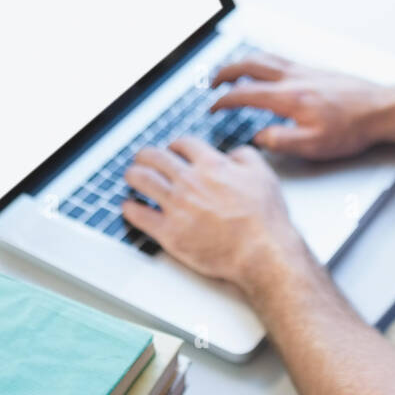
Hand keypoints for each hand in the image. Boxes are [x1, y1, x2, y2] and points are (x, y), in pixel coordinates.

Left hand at [122, 135, 299, 288]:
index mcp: (211, 164)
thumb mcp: (263, 174)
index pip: (182, 144)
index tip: (173, 150)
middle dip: (146, 156)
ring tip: (132, 176)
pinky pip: (138, 215)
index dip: (175, 145)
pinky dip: (129, 208)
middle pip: (154, 157)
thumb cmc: (265, 218)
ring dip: (133, 175)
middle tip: (143, 159)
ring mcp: (176, 206)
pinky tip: (129, 206)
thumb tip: (232, 154)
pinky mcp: (169, 232)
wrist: (261, 251)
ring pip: (140, 180)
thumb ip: (245, 156)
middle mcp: (189, 181)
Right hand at [209, 52, 391, 160]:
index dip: (223, 100)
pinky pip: (281, 59)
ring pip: (265, 58)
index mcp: (289, 97)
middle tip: (213, 83)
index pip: (245, 93)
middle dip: (226, 72)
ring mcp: (305, 70)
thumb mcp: (314, 145)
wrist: (381, 109)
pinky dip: (263, 61)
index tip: (212, 106)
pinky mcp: (316, 69)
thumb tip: (259, 137)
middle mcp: (294, 77)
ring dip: (243, 63)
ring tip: (232, 72)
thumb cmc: (352, 129)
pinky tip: (266, 69)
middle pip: (250, 65)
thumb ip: (281, 141)